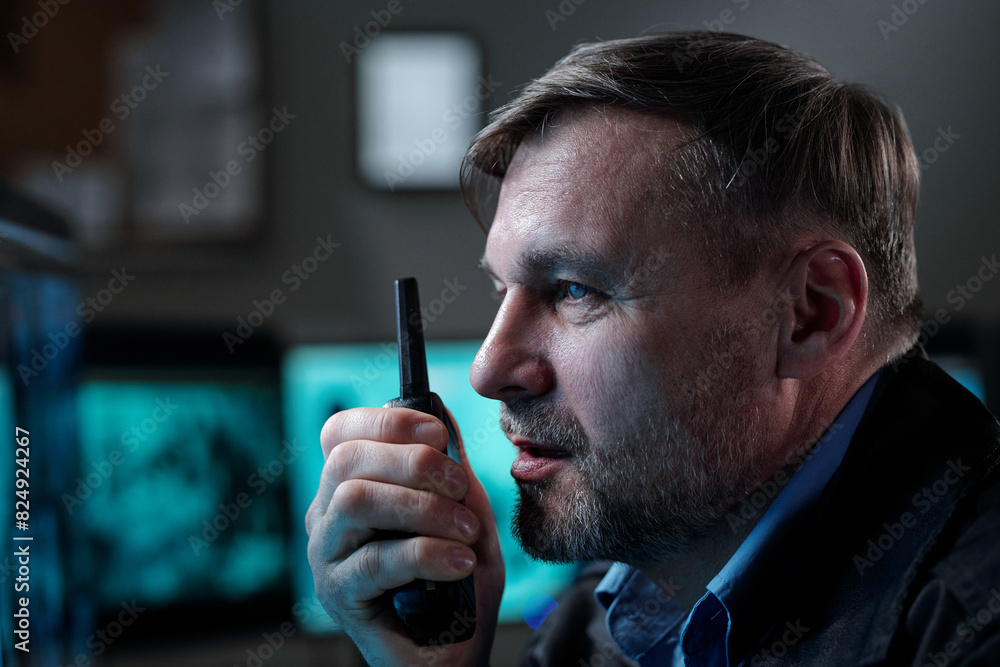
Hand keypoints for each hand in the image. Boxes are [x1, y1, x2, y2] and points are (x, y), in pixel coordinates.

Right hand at [306, 407, 504, 666]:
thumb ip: (450, 468)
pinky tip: (460, 563)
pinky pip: (375, 559)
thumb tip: (440, 414)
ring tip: (466, 531)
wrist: (456, 653)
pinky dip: (426, 553)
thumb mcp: (462, 513)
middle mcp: (327, 515)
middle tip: (460, 489)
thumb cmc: (457, 582)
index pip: (340, 433)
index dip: (386, 422)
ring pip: (356, 500)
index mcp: (352, 486)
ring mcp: (326, 555)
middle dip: (414, 463)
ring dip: (422, 509)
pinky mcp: (337, 594)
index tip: (437, 433)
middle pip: (346, 460)